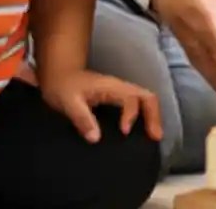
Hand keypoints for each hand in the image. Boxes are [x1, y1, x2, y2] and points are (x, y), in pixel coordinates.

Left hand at [40, 69, 162, 143]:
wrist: (60, 75)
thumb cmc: (63, 88)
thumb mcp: (68, 103)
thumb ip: (82, 119)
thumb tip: (96, 139)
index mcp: (110, 87)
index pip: (130, 98)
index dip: (130, 115)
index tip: (124, 133)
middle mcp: (120, 88)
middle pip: (147, 96)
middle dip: (154, 116)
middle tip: (156, 136)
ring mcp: (121, 92)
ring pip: (146, 99)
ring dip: (153, 116)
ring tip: (155, 136)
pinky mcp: (119, 98)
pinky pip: (140, 104)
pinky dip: (147, 116)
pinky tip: (144, 130)